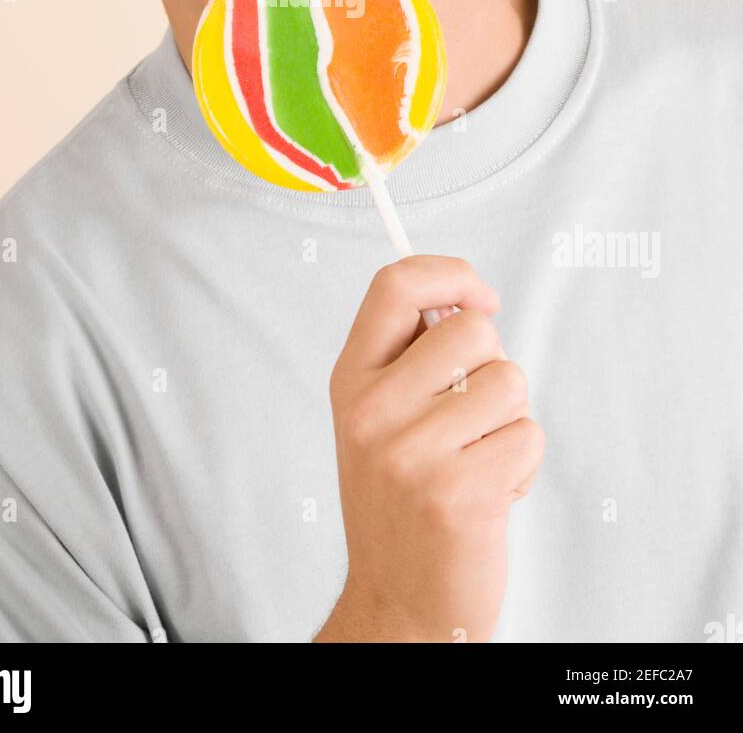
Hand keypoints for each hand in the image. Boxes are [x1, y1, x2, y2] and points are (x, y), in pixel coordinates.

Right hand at [313, 256, 543, 642]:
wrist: (398, 606)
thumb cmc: (403, 502)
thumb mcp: (380, 419)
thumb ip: (412, 358)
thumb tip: (469, 299)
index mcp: (351, 381)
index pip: (395, 285)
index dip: (450, 274)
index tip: (480, 297)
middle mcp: (372, 411)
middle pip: (472, 328)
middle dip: (492, 365)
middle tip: (470, 415)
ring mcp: (412, 453)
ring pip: (509, 382)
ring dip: (509, 421)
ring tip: (476, 461)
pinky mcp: (458, 494)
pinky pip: (529, 436)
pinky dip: (523, 465)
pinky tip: (489, 495)